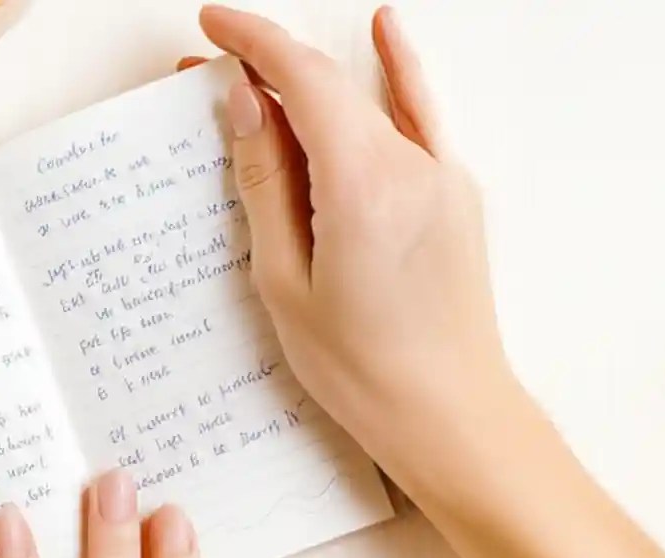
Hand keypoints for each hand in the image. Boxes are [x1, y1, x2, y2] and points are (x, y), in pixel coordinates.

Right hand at [199, 6, 514, 478]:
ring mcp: (441, 174)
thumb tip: (246, 105)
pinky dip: (399, 70)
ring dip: (308, 84)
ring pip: (363, 103)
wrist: (448, 412)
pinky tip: (386, 30)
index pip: (302, 79)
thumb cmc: (362, 366)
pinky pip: (422, 113)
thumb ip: (266, 181)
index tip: (212, 25)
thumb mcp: (284, 279)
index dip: (253, 42)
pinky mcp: (456, 192)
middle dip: (266, 68)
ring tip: (257, 80)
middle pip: (328, 87)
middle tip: (209, 71)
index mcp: (362, 185)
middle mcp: (411, 165)